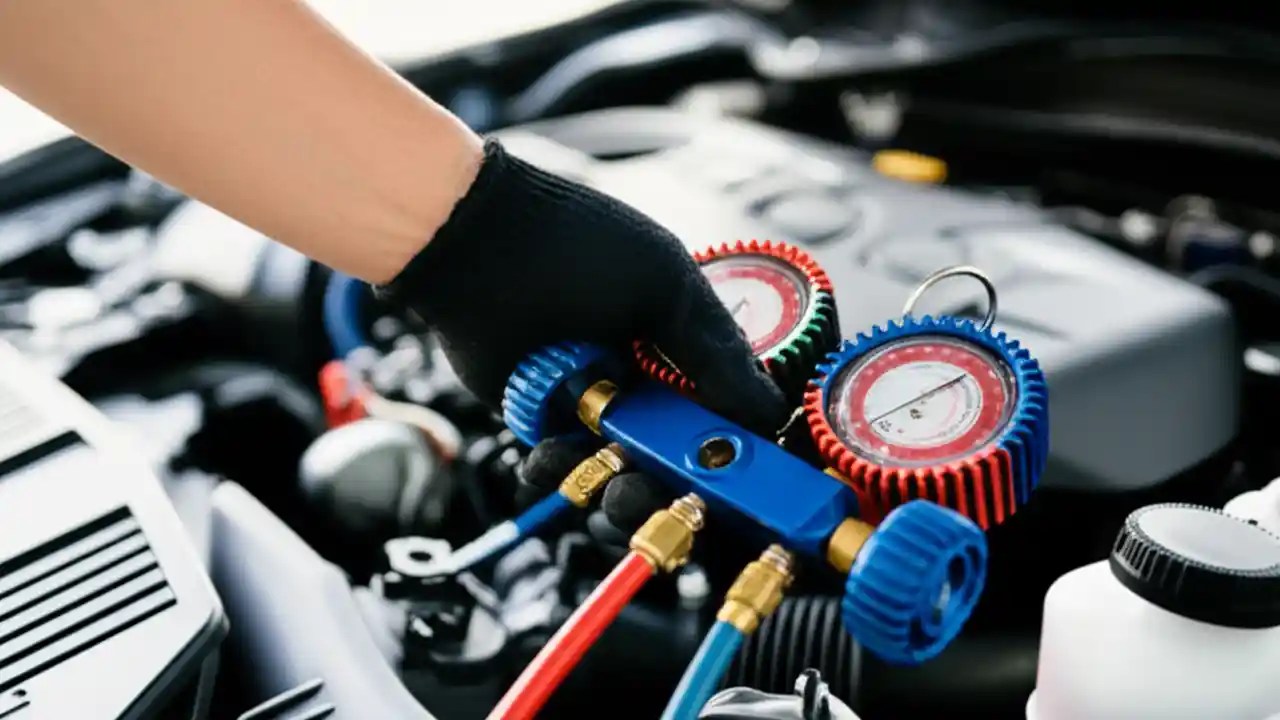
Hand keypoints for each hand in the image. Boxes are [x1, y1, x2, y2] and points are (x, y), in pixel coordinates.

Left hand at [379, 139, 788, 529]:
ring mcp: (596, 405)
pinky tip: (550, 461)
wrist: (476, 242)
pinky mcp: (543, 422)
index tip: (753, 483)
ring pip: (626, 472)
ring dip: (627, 492)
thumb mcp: (665, 284)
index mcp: (686, 344)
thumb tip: (770, 411)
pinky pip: (563, 468)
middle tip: (680, 495)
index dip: (744, 452)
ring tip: (617, 487)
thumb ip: (716, 352)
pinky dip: (559, 474)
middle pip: (682, 458)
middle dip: (685, 485)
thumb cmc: (574, 244)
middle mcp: (647, 380)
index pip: (731, 410)